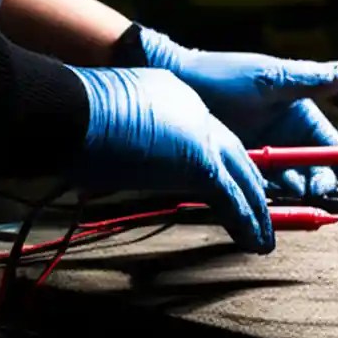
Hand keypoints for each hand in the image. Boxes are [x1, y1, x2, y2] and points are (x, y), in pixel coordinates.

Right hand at [68, 67, 273, 252]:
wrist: (71, 108)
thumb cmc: (71, 113)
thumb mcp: (104, 117)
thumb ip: (125, 136)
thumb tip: (116, 163)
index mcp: (173, 95)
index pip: (203, 131)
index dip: (214, 158)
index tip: (221, 179)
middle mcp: (195, 111)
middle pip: (233, 152)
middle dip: (248, 181)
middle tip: (260, 205)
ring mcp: (201, 137)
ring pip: (240, 177)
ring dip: (256, 209)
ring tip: (266, 236)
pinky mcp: (200, 165)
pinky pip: (232, 200)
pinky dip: (248, 223)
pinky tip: (258, 243)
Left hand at [136, 28, 337, 196]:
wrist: (175, 84)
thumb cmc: (225, 75)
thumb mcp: (271, 77)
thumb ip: (310, 80)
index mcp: (301, 116)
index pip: (332, 144)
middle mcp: (287, 139)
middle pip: (315, 170)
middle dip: (321, 182)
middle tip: (317, 188)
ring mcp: (264, 156)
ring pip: (290, 184)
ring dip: (295, 192)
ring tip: (293, 192)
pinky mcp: (241, 169)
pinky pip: (260, 188)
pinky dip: (266, 196)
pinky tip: (266, 197)